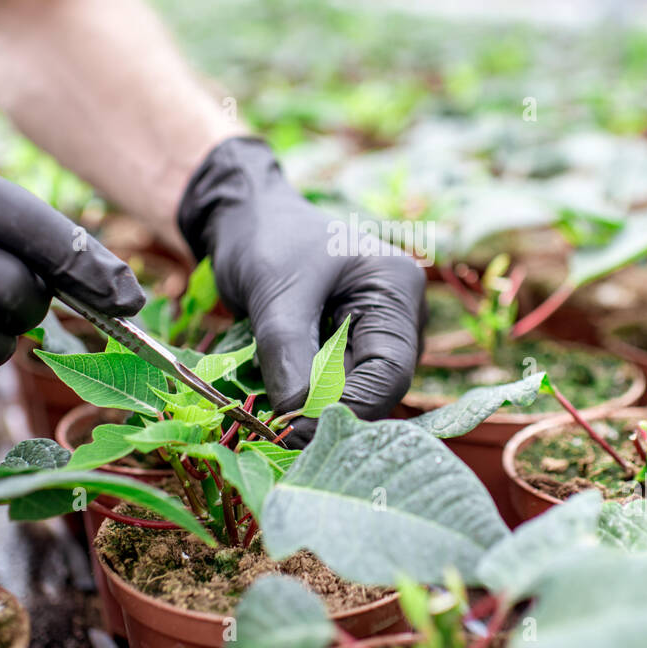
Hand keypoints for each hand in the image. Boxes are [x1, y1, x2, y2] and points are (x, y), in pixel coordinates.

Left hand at [179, 137, 425, 445]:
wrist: (246, 217)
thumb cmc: (265, 239)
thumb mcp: (275, 292)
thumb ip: (289, 353)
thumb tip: (298, 415)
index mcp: (396, 288)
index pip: (390, 371)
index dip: (349, 407)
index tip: (297, 429)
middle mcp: (400, 314)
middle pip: (377, 386)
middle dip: (329, 407)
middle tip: (280, 427)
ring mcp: (378, 331)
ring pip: (355, 390)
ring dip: (316, 402)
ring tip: (273, 405)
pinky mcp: (352, 345)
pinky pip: (337, 384)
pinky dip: (308, 393)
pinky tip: (279, 390)